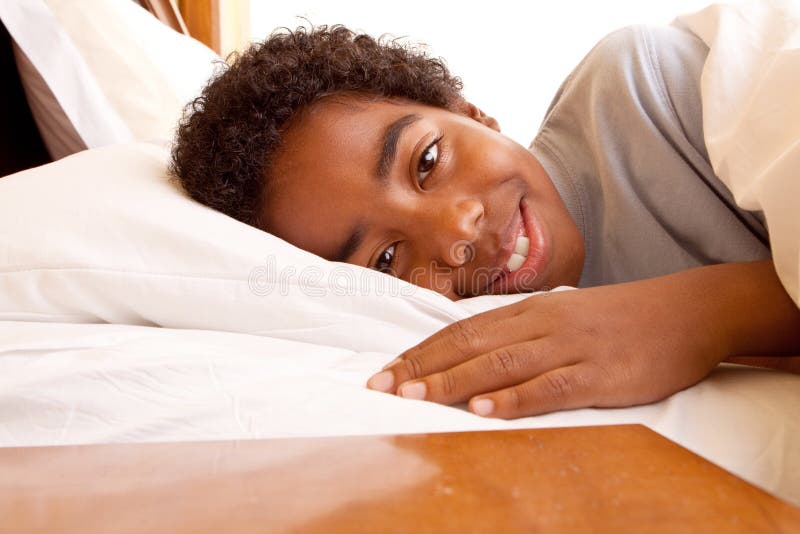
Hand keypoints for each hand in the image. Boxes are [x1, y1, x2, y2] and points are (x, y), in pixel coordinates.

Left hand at [367, 261, 799, 418]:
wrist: (684, 312)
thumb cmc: (616, 319)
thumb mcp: (561, 316)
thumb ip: (519, 332)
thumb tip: (471, 353)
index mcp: (529, 311)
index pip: (461, 331)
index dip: (420, 352)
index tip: (385, 372)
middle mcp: (541, 324)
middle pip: (470, 345)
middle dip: (422, 367)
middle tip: (382, 386)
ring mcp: (569, 348)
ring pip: (500, 364)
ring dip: (453, 381)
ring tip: (415, 396)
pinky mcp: (598, 374)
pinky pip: (549, 386)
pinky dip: (514, 398)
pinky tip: (484, 408)